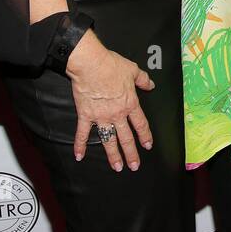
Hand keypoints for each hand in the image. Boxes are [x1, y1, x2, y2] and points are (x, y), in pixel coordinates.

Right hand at [65, 31, 154, 171]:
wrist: (91, 63)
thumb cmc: (111, 65)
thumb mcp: (132, 70)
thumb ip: (143, 79)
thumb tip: (151, 84)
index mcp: (130, 103)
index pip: (140, 124)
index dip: (145, 136)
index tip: (148, 145)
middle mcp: (117, 114)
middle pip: (126, 137)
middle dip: (131, 153)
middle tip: (134, 165)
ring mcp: (101, 117)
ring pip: (108, 140)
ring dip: (113, 155)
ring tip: (117, 167)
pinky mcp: (86, 115)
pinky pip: (82, 133)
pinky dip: (79, 145)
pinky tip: (79, 156)